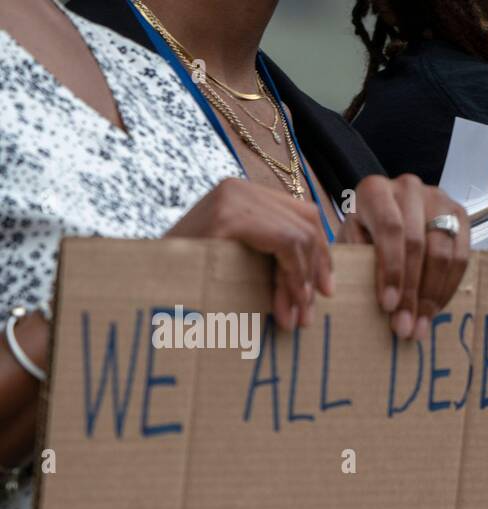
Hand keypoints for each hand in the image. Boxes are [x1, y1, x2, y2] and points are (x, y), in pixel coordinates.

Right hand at [166, 177, 332, 332]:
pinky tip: (288, 305)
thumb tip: (322, 284)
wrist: (140, 286)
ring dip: (302, 283)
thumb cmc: (187, 281)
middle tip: (308, 314)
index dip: (320, 254)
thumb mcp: (238, 264)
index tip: (324, 292)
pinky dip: (293, 277)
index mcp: (242, 195)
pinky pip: (286, 242)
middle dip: (314, 271)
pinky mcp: (229, 216)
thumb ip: (272, 260)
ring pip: (300, 235)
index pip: (303, 214)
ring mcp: (233, 196)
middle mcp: (238, 187)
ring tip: (294, 318)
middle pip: (308, 221)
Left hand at [338, 174, 468, 339]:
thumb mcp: (351, 243)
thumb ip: (356, 262)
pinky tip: (435, 308)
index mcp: (375, 191)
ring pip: (443, 253)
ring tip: (422, 324)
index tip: (388, 306)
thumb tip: (370, 301)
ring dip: (432, 295)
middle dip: (412, 292)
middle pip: (418, 244)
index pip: (391, 230)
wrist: (388, 213)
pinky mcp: (460, 215)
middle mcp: (409, 188)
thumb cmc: (364, 233)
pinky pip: (461, 257)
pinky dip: (449, 287)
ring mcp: (439, 199)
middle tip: (406, 326)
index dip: (392, 270)